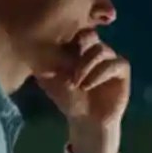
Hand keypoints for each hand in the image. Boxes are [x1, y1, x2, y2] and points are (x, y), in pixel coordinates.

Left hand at [35, 31, 128, 152]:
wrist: (85, 121)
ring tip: (76, 83)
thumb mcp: (49, 79)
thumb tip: (30, 43)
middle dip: (78, 48)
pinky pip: (115, 64)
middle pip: (90, 35)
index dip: (68, 37)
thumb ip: (42, 62)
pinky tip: (87, 86)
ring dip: (86, 65)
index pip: (76, 31)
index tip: (56, 51)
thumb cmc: (67, 99)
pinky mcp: (121, 70)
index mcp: (80, 48)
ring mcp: (110, 58)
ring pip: (101, 50)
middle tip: (67, 64)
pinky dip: (99, 74)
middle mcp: (96, 49)